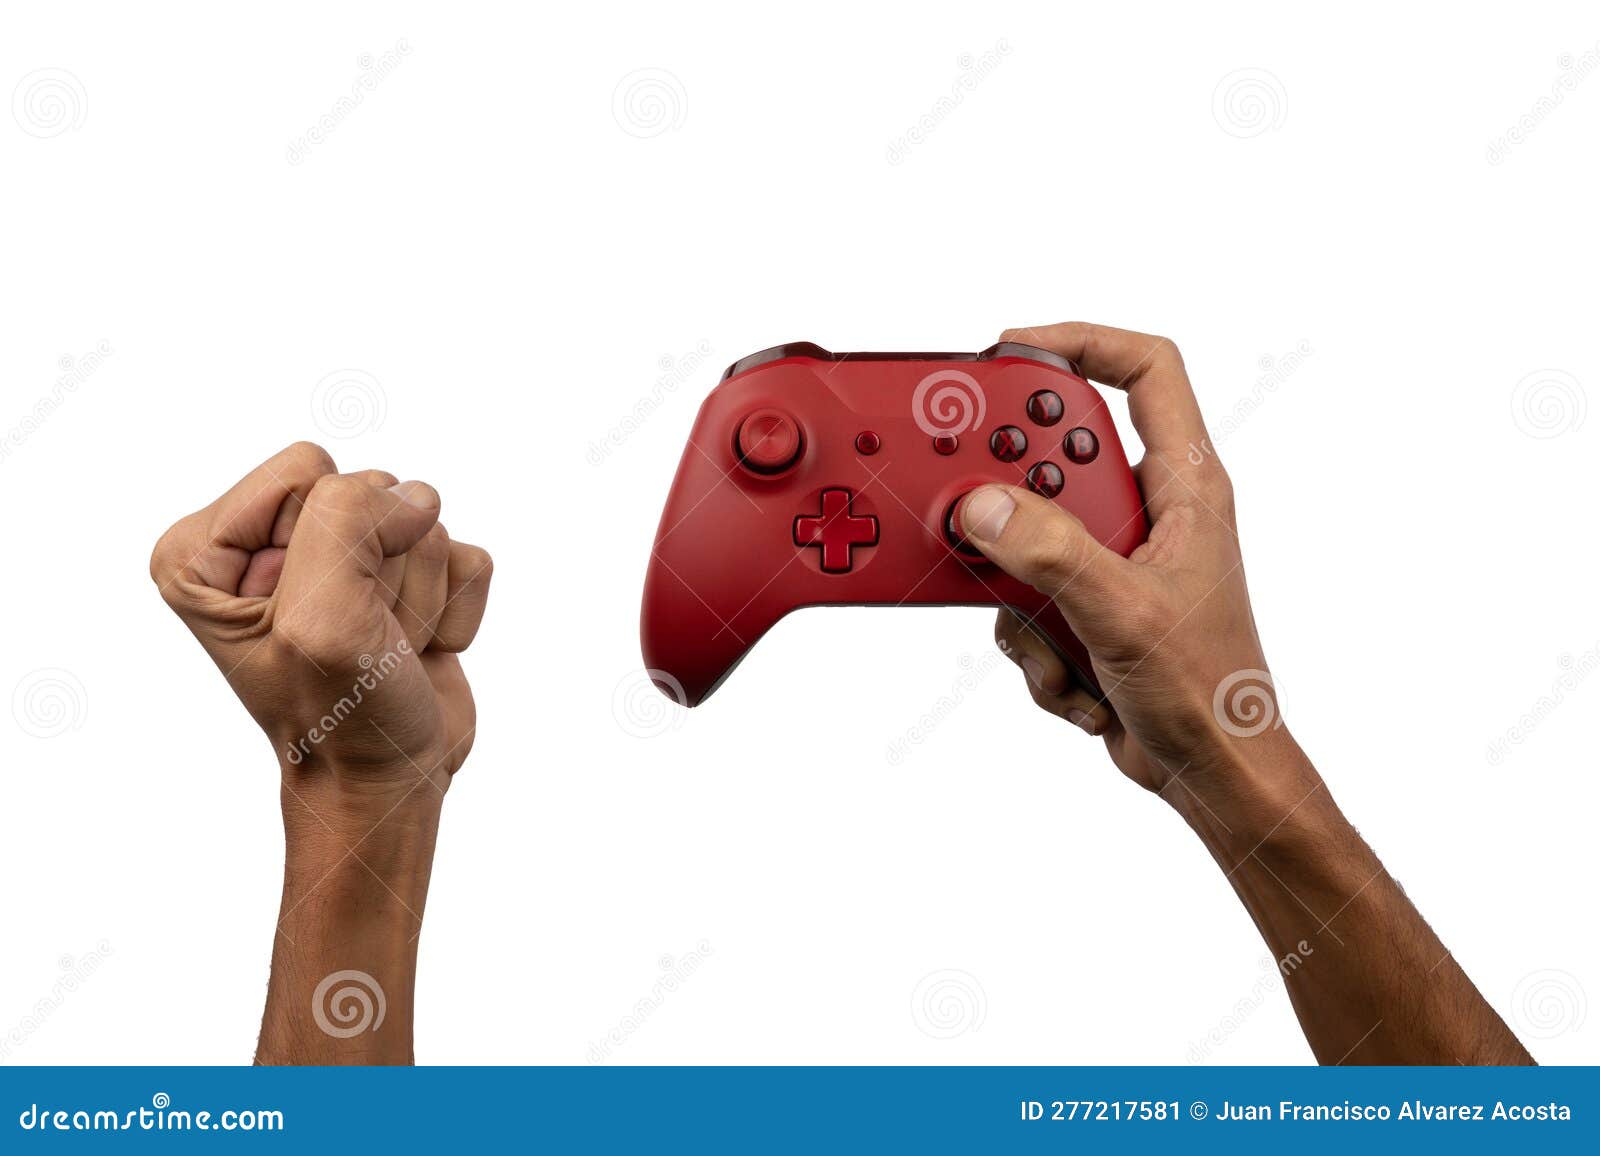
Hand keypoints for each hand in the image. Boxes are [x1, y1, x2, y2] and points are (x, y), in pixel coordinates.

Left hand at [151, 442, 492, 1063]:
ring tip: (389, 649)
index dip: (340, 539)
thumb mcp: (320, 619)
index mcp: (207, 549)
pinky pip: (464, 555)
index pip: (311, 471)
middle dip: (386, 570)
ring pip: (425, 522)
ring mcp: (342, 560)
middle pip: (373, 491)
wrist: (387, 784)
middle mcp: (268, 545)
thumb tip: (417, 497)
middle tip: (366, 639)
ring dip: (419, 596)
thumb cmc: (339, 718)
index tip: (328, 612)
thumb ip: (348, 522)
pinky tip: (419, 649)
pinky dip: (454, 608)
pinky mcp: (404, 578)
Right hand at [965, 325, 1531, 1064]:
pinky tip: (1081, 684)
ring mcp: (1115, 560)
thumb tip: (983, 506)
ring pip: (1027, 537)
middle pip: (1057, 459)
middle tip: (975, 515)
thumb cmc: (1209, 692)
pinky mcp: (1088, 605)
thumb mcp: (1123, 613)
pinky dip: (1036, 647)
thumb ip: (1051, 553)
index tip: (1009, 349)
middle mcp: (1149, 511)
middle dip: (1013, 502)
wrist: (1212, 774)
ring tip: (1062, 644)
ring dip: (1023, 600)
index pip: (1144, 371)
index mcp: (1184, 484)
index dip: (1080, 342)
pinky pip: (1025, 598)